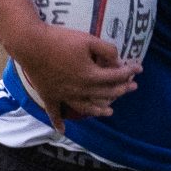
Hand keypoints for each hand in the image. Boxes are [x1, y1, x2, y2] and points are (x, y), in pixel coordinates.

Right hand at [15, 27, 140, 132]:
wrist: (30, 43)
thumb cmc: (60, 39)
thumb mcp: (88, 39)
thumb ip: (107, 50)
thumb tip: (118, 62)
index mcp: (91, 76)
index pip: (116, 76)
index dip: (130, 71)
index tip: (140, 68)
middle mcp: (80, 90)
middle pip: (105, 94)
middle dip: (122, 90)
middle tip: (133, 87)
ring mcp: (64, 95)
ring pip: (86, 107)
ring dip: (99, 111)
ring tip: (110, 112)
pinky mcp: (49, 95)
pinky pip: (54, 113)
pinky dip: (58, 123)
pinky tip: (62, 131)